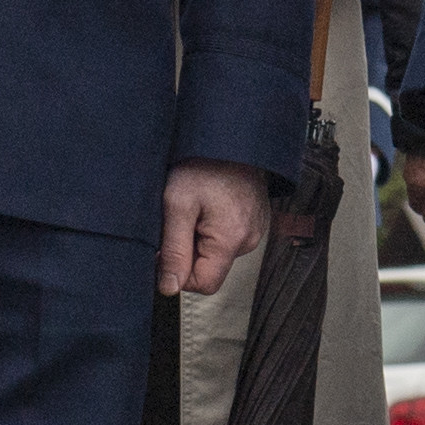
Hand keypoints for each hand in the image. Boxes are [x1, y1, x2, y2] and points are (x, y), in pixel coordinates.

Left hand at [157, 158, 268, 296]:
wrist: (230, 136)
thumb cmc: (204, 164)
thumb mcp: (177, 205)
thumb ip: (173, 251)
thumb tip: (169, 288)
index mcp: (232, 239)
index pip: (203, 285)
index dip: (179, 273)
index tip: (168, 247)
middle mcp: (251, 239)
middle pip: (210, 269)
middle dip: (189, 251)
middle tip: (182, 219)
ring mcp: (256, 229)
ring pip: (218, 254)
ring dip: (201, 239)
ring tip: (198, 207)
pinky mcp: (256, 221)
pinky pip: (229, 239)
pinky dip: (214, 229)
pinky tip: (211, 205)